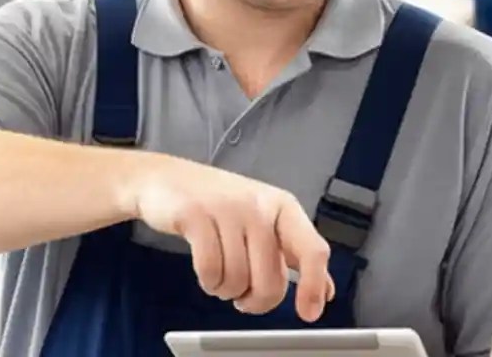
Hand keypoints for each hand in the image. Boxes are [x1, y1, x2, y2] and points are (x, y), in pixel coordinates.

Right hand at [125, 154, 335, 319]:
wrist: (166, 179)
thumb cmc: (219, 204)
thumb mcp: (264, 222)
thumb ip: (294, 254)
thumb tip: (324, 291)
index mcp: (283, 206)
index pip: (312, 250)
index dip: (314, 285)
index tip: (309, 313)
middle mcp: (259, 205)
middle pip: (271, 281)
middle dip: (255, 301)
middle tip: (242, 296)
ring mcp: (227, 208)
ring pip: (237, 280)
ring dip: (226, 290)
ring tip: (219, 275)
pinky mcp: (195, 216)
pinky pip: (209, 271)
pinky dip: (207, 282)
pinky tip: (206, 272)